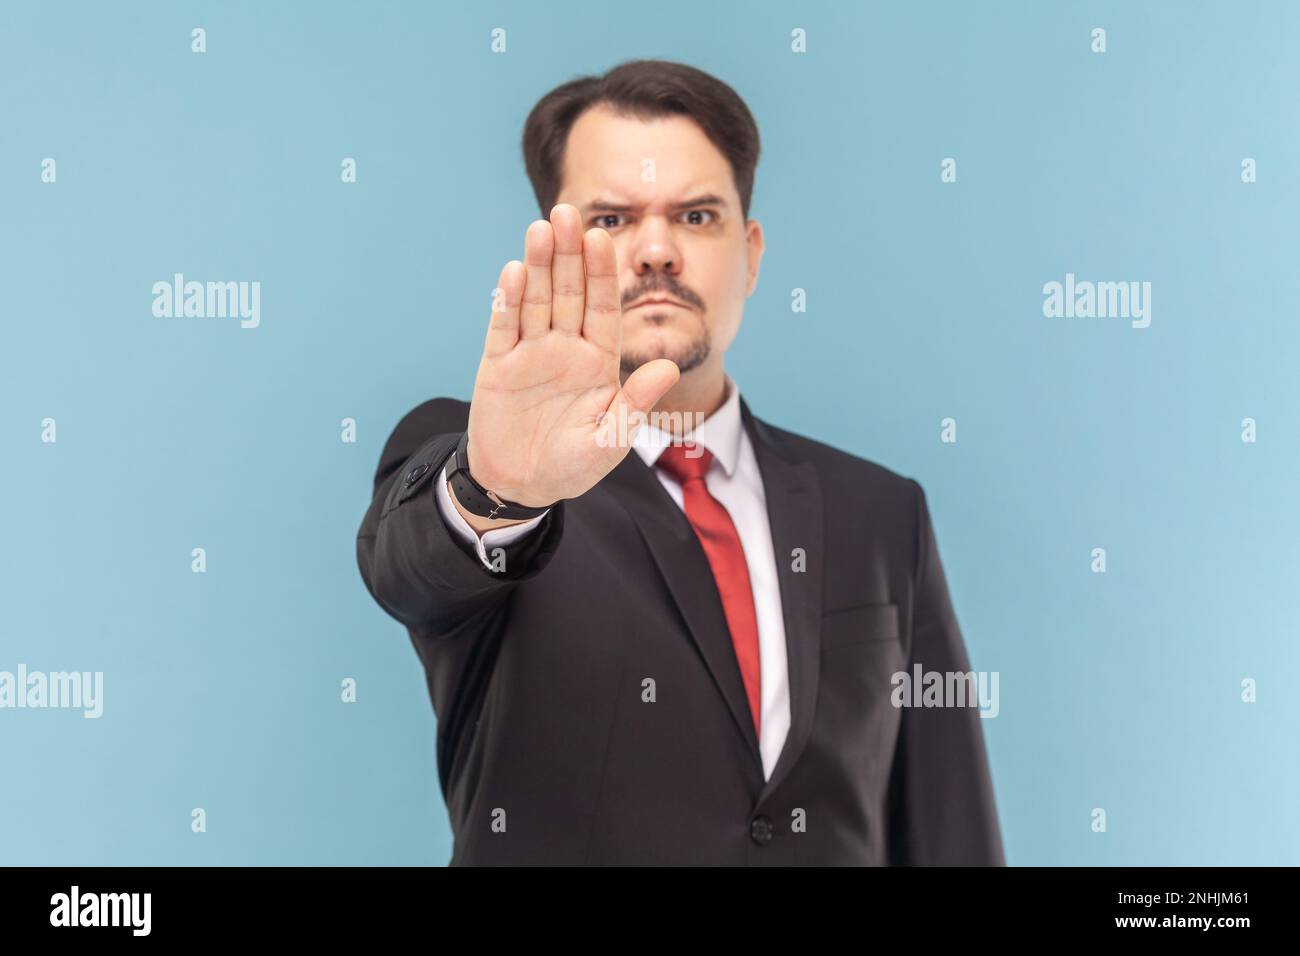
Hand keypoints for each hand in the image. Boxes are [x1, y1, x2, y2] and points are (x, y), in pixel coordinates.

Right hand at [464, 204, 679, 507]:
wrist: (521, 486)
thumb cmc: (572, 465)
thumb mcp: (610, 440)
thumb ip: (636, 403)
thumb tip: (670, 368)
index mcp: (598, 361)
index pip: (603, 307)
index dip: (602, 273)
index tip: (603, 237)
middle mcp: (565, 348)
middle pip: (569, 292)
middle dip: (569, 253)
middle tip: (567, 211)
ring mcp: (531, 353)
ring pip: (536, 300)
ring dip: (539, 265)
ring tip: (541, 228)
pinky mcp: (499, 365)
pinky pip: (505, 327)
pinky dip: (508, 301)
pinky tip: (514, 271)